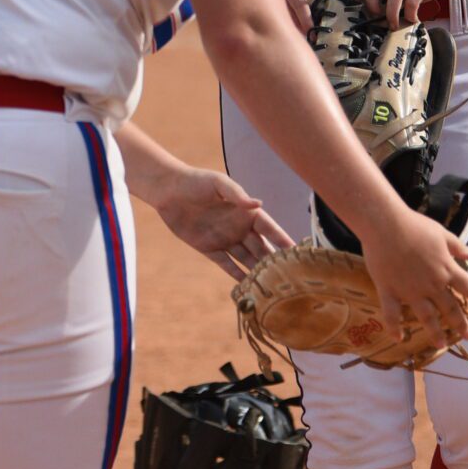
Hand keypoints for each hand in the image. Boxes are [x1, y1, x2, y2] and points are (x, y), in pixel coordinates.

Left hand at [142, 161, 293, 280]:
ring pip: (246, 259)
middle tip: (290, 279)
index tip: (299, 254)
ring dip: (258, 272)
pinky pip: (226, 265)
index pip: (271, 229)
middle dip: (274, 262)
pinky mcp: (209, 248)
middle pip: (261, 249)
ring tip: (272, 288)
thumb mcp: (218, 183)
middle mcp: (239, 227)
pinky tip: (248, 287)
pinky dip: (237, 276)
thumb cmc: (196, 181)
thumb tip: (258, 204)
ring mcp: (225, 239)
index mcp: (246, 212)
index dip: (284, 241)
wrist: (168, 190)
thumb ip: (237, 195)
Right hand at [360, 208, 467, 352]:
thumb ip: (459, 248)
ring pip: (426, 317)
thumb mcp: (442, 234)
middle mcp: (432, 284)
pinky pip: (392, 314)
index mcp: (446, 269)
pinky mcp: (389, 291)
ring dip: (435, 332)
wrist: (385, 224)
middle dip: (461, 324)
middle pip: (451, 308)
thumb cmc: (415, 225)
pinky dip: (394, 327)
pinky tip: (398, 338)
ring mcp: (410, 290)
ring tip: (441, 344)